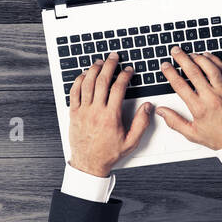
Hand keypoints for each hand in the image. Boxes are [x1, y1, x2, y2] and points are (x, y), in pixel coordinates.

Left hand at [67, 52, 152, 176]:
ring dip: (94, 70)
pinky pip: (74, 92)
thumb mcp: (131, 142)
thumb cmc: (108, 153)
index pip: (118, 88)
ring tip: (100, 62)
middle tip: (113, 57)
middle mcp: (96, 111)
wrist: (88, 164)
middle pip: (102, 81)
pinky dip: (78, 80)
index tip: (128, 70)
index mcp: (110, 116)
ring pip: (87, 84)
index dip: (125, 76)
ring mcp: (83, 111)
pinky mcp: (73, 113)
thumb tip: (148, 107)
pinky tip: (84, 74)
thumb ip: (141, 123)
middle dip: (109, 65)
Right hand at [156, 46, 221, 149]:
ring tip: (191, 53)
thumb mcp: (192, 134)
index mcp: (199, 108)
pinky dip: (216, 61)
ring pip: (210, 68)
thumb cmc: (219, 138)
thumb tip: (162, 111)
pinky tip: (209, 57)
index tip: (166, 66)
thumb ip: (174, 121)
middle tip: (176, 51)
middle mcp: (211, 97)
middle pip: (194, 72)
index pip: (180, 85)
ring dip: (199, 58)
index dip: (170, 73)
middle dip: (182, 59)